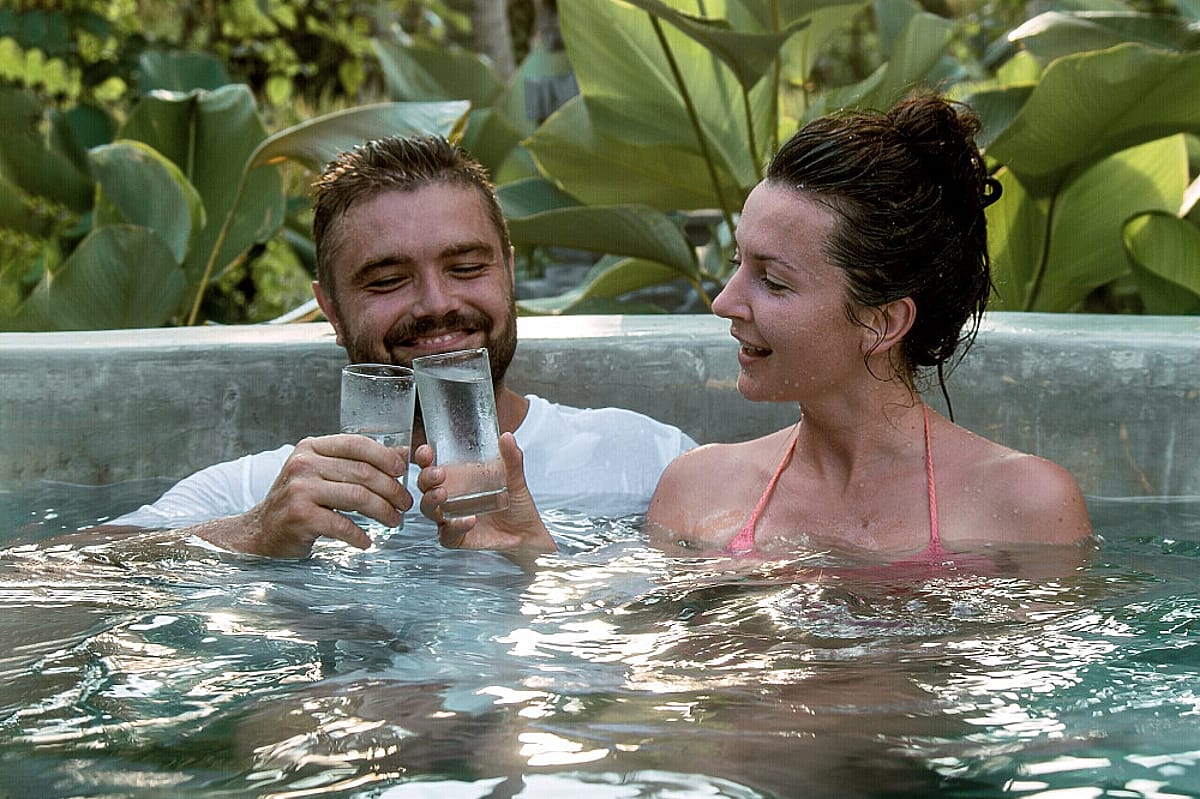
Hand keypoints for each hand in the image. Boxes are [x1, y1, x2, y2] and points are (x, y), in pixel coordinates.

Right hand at [195, 434, 411, 557]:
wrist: (260, 531)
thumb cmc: (297, 501)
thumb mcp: (323, 473)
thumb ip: (358, 462)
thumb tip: (402, 453)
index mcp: (311, 447)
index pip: (357, 444)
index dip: (386, 457)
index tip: (403, 471)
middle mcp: (303, 464)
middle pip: (363, 473)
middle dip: (392, 490)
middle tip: (405, 504)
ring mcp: (300, 490)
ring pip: (358, 497)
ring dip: (383, 512)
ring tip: (394, 521)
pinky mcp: (300, 517)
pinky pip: (342, 525)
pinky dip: (360, 535)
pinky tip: (367, 541)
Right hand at [415, 432, 555, 552]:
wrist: (526, 532)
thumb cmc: (515, 504)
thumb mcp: (514, 479)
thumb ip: (511, 458)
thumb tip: (507, 437)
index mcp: (457, 480)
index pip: (432, 466)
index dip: (424, 458)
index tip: (426, 450)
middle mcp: (449, 498)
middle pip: (425, 487)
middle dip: (426, 478)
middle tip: (438, 473)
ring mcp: (450, 518)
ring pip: (428, 510)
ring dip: (432, 500)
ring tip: (443, 494)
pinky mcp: (456, 537)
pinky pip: (448, 534)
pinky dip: (456, 526)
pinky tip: (469, 520)